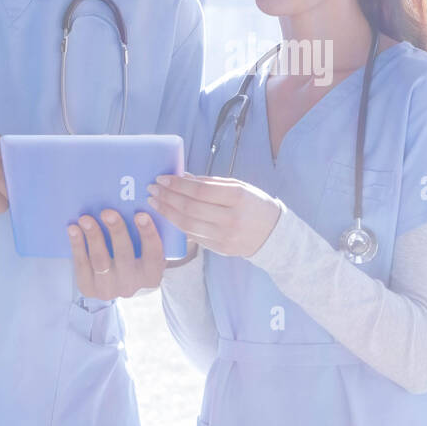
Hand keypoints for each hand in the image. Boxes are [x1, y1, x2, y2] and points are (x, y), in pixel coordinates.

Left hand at [68, 209, 167, 298]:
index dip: (148, 234)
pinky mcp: (88, 288)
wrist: (116, 283)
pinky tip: (74, 229)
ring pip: (100, 260)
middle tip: (107, 212)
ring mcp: (108, 288)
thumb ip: (143, 234)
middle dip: (116, 231)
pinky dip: (77, 245)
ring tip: (86, 219)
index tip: (140, 215)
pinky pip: (82, 265)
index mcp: (151, 274)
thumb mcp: (145, 251)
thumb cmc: (134, 259)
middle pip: (124, 255)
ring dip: (93, 237)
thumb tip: (132, 205)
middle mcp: (130, 284)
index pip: (153, 254)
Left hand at [146, 174, 281, 257]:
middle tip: (152, 188)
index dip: (178, 184)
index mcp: (238, 197)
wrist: (273, 234)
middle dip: (167, 197)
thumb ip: (211, 183)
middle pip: (190, 208)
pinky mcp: (220, 248)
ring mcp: (225, 236)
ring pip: (188, 224)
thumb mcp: (239, 187)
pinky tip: (168, 215)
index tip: (162, 178)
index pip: (200, 191)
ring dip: (167, 212)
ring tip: (155, 202)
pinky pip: (193, 236)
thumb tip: (183, 177)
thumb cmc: (254, 204)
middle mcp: (231, 218)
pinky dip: (178, 224)